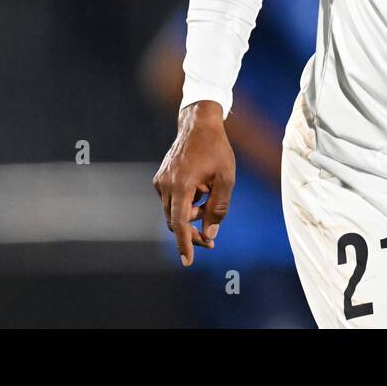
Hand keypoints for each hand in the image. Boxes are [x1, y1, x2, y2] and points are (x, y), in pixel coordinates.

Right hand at [152, 101, 235, 266]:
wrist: (199, 124)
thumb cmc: (216, 149)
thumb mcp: (226, 179)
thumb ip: (219, 208)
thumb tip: (210, 234)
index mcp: (181, 185)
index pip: (179, 223)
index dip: (184, 244)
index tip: (188, 261)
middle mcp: (165, 185)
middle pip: (175, 221)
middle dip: (192, 233)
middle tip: (211, 241)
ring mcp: (160, 181)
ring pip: (173, 212)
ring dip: (190, 216)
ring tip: (210, 200)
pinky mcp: (161, 179)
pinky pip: (172, 201)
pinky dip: (186, 204)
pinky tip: (201, 191)